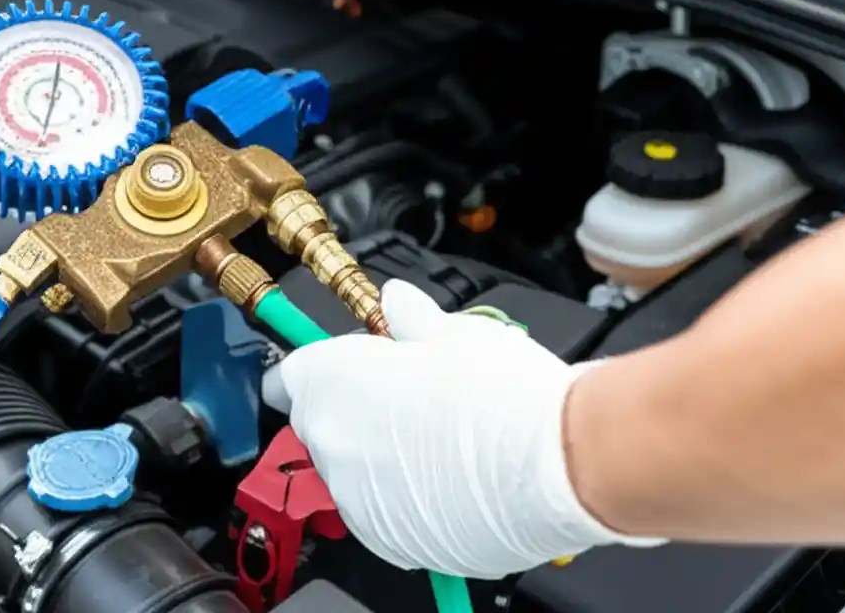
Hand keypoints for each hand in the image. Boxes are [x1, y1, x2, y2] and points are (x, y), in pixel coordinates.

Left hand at [262, 279, 664, 578]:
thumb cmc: (502, 393)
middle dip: (357, 411)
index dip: (318, 368)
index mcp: (330, 384)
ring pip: (355, 472)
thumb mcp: (455, 332)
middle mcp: (331, 446)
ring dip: (381, 459)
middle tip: (409, 398)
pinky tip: (451, 479)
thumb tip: (398, 304)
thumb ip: (411, 320)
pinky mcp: (391, 540)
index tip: (337, 367)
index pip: (291, 375)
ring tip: (441, 442)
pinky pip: (384, 512)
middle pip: (326, 424)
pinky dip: (406, 499)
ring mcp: (358, 500)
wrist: (554, 463)